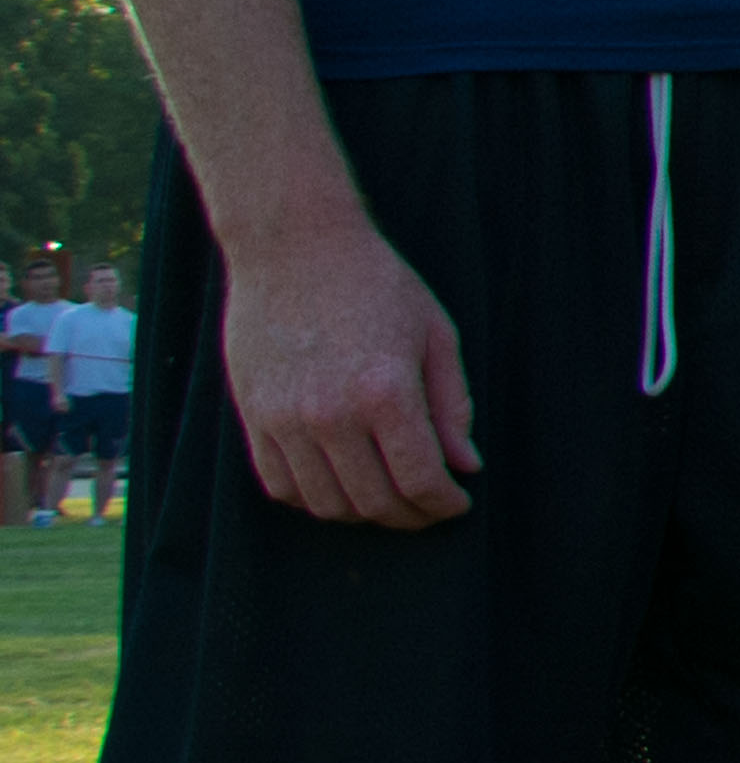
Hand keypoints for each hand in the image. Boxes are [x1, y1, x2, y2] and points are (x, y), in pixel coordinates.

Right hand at [225, 211, 473, 529]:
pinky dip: (313, 500)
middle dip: (410, 516)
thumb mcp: (436, 334)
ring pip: (325, 503)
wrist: (294, 246)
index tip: (457, 503)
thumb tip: (465, 466)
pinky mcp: (253, 415)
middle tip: (427, 508)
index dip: (443, 504)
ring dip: (363, 514)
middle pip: (374, 501)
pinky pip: (280, 484)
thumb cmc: (376, 284)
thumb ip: (452, 405)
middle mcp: (330, 414)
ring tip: (387, 498)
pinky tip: (339, 486)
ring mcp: (284, 418)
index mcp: (385, 393)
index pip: (419, 480)